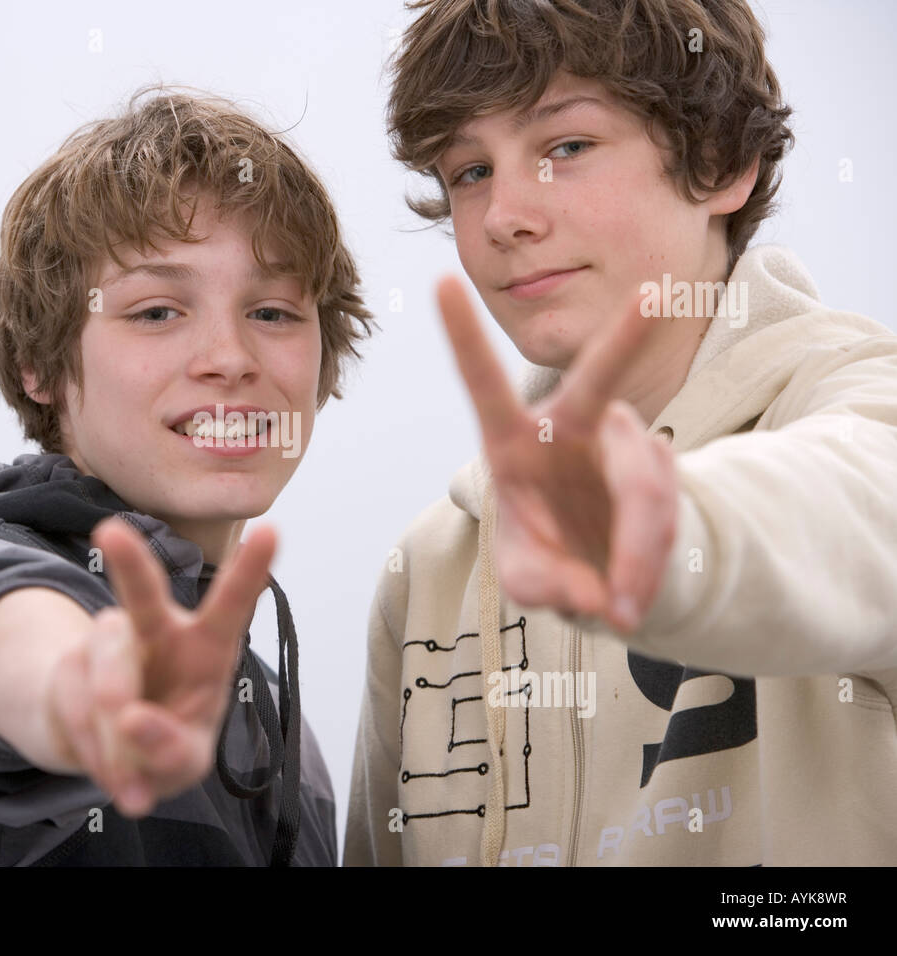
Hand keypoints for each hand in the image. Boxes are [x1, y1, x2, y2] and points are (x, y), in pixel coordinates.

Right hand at [46, 517, 276, 817]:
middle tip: (111, 533)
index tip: (271, 530)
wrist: (108, 755)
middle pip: (142, 594)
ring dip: (117, 737)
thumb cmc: (167, 743)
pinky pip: (75, 710)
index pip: (231, 606)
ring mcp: (107, 643)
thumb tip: (131, 723)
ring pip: (107, 681)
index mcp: (205, 647)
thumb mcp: (183, 761)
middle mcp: (156, 629)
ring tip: (130, 776)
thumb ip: (170, 749)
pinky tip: (108, 768)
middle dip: (130, 563)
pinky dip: (93, 752)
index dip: (250, 572)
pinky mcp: (69, 665)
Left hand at [435, 276, 677, 633]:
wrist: (612, 579)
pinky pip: (667, 510)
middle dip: (625, 340)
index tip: (441, 280)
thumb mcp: (529, 581)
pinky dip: (648, 564)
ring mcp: (623, 443)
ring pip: (644, 483)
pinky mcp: (665, 468)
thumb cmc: (554, 562)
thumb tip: (586, 594)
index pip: (483, 383)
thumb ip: (540, 586)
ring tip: (619, 612)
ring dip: (636, 554)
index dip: (462, 335)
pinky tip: (633, 598)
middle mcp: (571, 429)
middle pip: (598, 381)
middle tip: (654, 295)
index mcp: (513, 442)